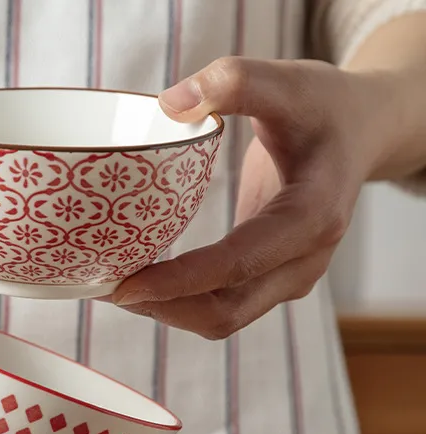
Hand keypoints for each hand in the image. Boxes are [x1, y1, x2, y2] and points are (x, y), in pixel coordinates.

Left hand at [112, 57, 392, 337]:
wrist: (360, 134)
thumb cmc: (323, 108)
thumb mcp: (288, 82)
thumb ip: (235, 82)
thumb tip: (169, 104)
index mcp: (312, 217)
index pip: (238, 264)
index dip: (178, 282)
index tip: (123, 287)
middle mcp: (305, 261)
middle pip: (226, 311)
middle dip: (163, 308)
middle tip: (106, 290)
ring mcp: (289, 277)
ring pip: (223, 318)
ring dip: (167, 311)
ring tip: (114, 289)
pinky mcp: (272, 279)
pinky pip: (222, 305)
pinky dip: (181, 302)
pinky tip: (144, 281)